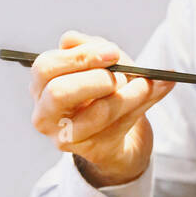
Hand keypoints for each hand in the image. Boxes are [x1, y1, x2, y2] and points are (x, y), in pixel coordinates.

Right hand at [30, 31, 173, 186]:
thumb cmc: (105, 90)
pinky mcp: (93, 150)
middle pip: (58, 92)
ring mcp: (66, 137)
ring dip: (128, 94)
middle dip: (96, 79)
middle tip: (122, 74)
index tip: (112, 52)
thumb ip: (98, 50)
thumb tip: (99, 46)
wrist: (121, 132)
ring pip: (97, 112)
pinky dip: (140, 106)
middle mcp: (45, 114)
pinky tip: (154, 91)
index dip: (80, 57)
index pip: (46, 67)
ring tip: (146, 83)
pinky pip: (119, 126)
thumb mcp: (102, 64)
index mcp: (41, 85)